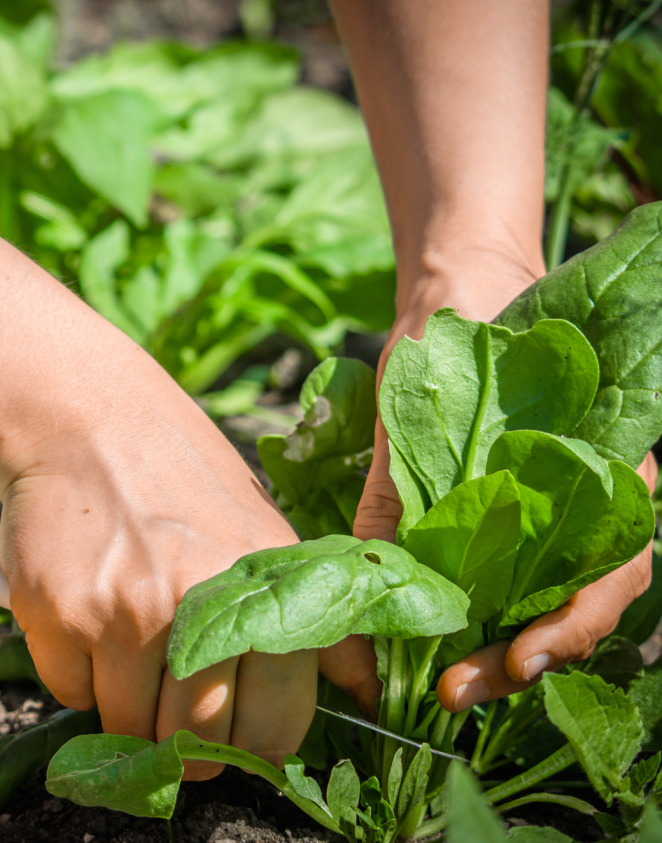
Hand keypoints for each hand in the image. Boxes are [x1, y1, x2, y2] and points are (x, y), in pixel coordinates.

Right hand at [0, 366, 317, 777]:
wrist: (83, 419)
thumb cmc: (178, 477)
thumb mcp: (264, 532)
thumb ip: (315, 616)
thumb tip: (366, 692)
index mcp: (261, 588)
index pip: (274, 724)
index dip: (253, 745)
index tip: (234, 733)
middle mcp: (195, 605)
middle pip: (198, 743)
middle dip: (187, 744)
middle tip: (173, 711)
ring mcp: (121, 612)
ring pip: (129, 728)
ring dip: (129, 710)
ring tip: (129, 656)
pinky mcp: (58, 612)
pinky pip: (70, 695)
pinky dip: (78, 679)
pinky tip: (86, 624)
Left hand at [320, 250, 655, 714]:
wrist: (461, 292)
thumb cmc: (463, 332)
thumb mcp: (423, 400)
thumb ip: (402, 479)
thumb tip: (370, 569)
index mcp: (606, 469)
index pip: (614, 571)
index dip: (572, 626)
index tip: (519, 659)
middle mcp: (592, 503)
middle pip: (581, 606)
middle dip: (523, 660)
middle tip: (456, 693)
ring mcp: (553, 515)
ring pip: (547, 604)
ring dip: (500, 652)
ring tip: (444, 685)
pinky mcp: (508, 522)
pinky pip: (509, 581)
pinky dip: (478, 618)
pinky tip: (438, 642)